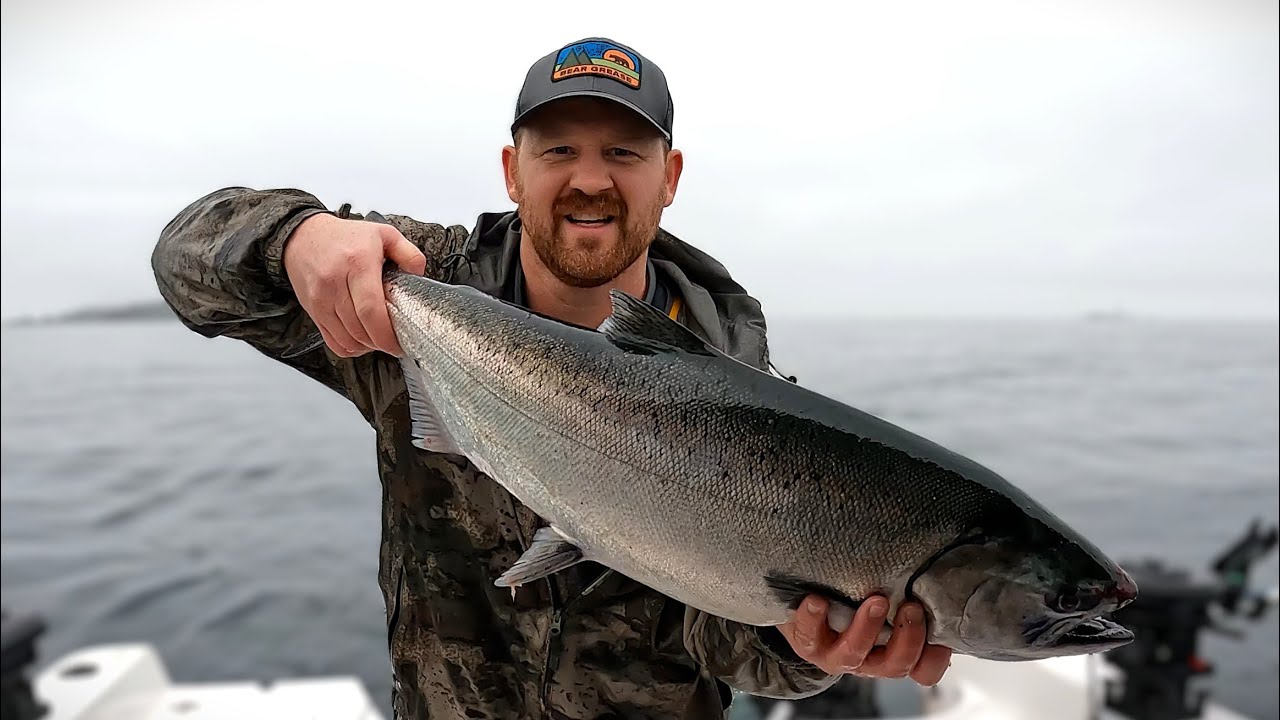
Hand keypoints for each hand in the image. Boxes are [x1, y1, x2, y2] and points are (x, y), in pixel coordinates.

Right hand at [283, 213, 426, 357]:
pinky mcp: (312, 310)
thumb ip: (408, 253)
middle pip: (359, 329)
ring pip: (346, 339)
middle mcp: (335, 282)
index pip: (370, 310)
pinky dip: (349, 347)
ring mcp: (320, 299)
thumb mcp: (384, 234)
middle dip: (380, 343)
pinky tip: (361, 339)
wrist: (303, 236)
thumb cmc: (345, 237)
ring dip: (366, 346)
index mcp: (357, 264)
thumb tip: (419, 274)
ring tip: (379, 339)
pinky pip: (332, 341)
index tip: (399, 342)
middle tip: (394, 342)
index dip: (385, 334)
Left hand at [776, 594, 951, 685]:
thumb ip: (913, 595)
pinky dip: (812, 617)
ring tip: (876, 601)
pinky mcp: (808, 642)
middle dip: (907, 638)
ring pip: (853, 653)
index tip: (941, 634)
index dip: (934, 659)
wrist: (810, 606)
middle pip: (894, 665)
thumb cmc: (859, 602)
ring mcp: (837, 654)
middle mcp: (868, 660)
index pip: (923, 670)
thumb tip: (942, 575)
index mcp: (893, 654)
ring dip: (866, 628)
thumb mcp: (892, 602)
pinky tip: (817, 600)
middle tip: (912, 607)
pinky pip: (809, 635)